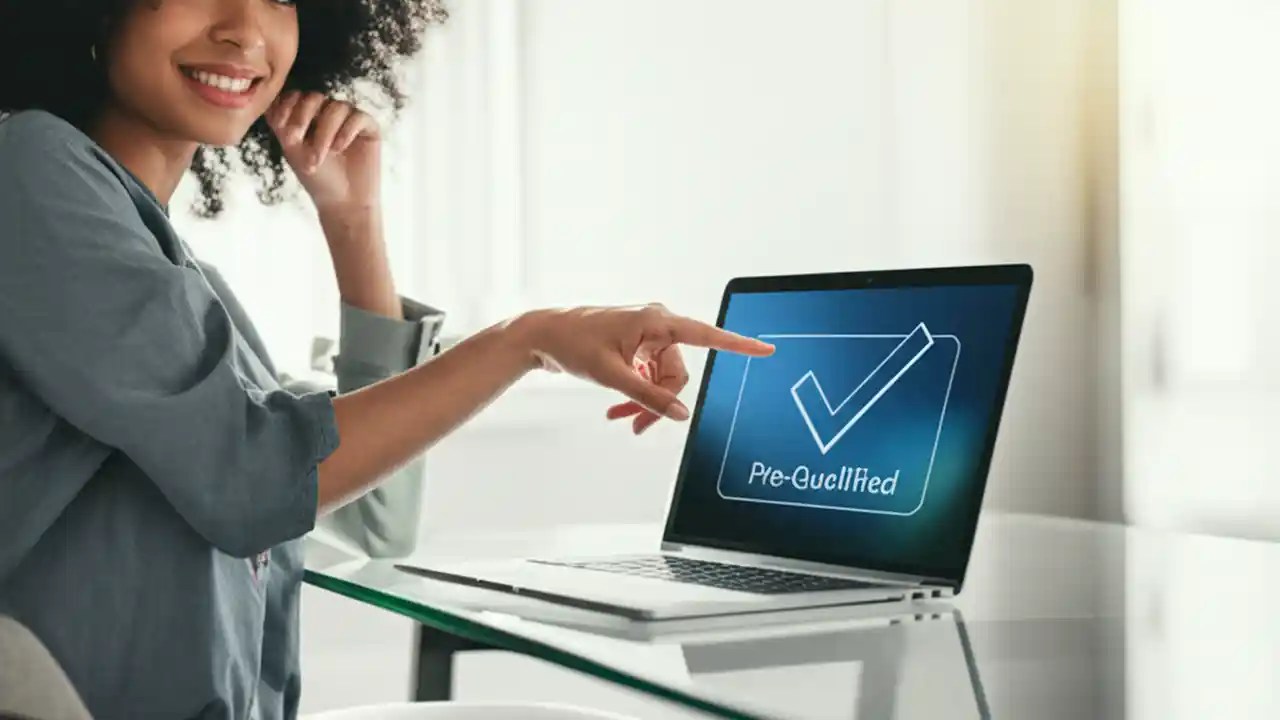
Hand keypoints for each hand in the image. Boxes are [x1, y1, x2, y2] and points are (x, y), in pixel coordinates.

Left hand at [265, 91, 380, 211]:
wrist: (344, 203)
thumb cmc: (317, 178)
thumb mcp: (292, 149)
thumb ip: (282, 124)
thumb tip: (271, 100)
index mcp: (309, 116)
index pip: (296, 97)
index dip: (286, 107)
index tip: (281, 130)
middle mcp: (329, 113)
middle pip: (314, 98)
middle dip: (301, 118)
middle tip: (294, 141)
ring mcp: (350, 118)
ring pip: (336, 108)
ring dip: (323, 133)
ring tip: (318, 158)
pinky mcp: (369, 127)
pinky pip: (358, 117)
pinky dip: (346, 131)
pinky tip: (339, 149)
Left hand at [513, 304, 774, 433]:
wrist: (542, 336)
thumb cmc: (572, 344)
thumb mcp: (612, 375)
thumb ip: (648, 396)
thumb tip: (680, 415)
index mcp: (656, 321)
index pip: (706, 335)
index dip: (738, 345)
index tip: (766, 349)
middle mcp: (656, 324)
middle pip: (678, 373)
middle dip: (660, 402)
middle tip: (637, 428)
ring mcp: (646, 336)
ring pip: (662, 379)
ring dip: (644, 402)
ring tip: (620, 419)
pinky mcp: (636, 346)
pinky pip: (648, 376)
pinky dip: (635, 394)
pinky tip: (616, 409)